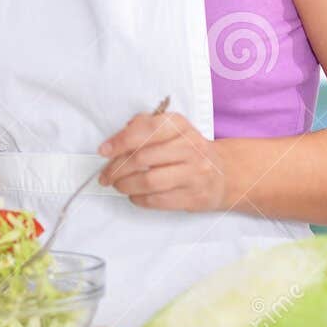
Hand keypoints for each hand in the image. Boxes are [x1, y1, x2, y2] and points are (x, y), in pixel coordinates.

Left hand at [97, 108, 226, 211]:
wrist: (223, 174)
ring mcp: (194, 173)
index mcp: (180, 126)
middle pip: (142, 158)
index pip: (146, 129)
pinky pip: (158, 200)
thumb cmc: (186, 150)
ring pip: (149, 181)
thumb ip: (144, 127)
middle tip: (106, 175)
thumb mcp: (170, 130)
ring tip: (118, 185)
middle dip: (116, 169)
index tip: (103, 151)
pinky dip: (139, 199)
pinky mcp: (194, 196)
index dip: (120, 141)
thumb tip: (116, 139)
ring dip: (125, 185)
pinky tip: (134, 195)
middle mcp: (189, 147)